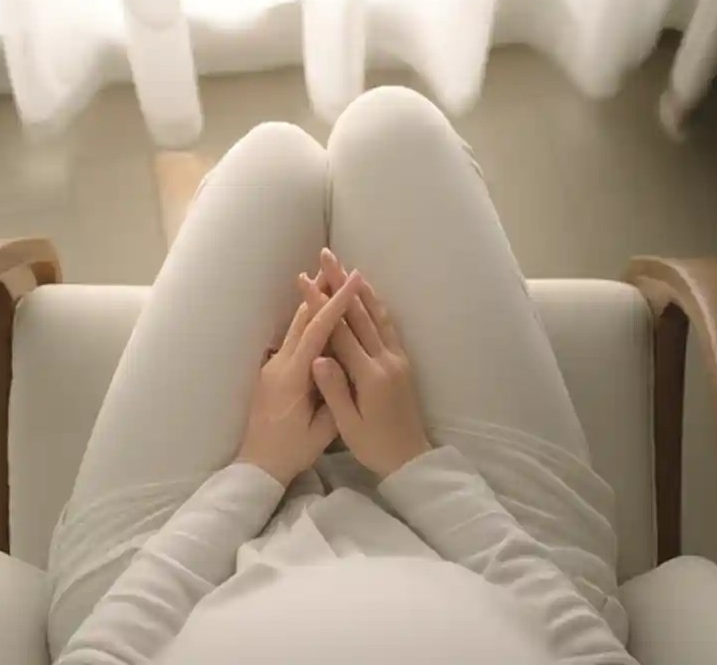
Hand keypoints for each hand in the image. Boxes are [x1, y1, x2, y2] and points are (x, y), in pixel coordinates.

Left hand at [237, 270, 364, 485]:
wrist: (257, 466)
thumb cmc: (292, 452)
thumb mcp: (322, 430)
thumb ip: (333, 396)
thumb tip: (345, 363)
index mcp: (293, 377)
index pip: (318, 331)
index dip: (336, 303)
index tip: (353, 280)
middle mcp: (278, 365)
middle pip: (301, 319)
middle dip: (320, 291)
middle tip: (335, 265)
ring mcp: (270, 368)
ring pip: (294, 327)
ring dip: (310, 303)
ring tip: (325, 279)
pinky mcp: (270, 374)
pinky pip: (291, 340)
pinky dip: (305, 323)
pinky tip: (315, 315)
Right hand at [300, 249, 430, 477]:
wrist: (412, 458)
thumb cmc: (375, 446)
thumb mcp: (348, 425)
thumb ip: (334, 390)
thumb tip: (317, 357)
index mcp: (370, 376)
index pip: (340, 332)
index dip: (322, 304)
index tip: (305, 281)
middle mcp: (387, 361)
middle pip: (360, 314)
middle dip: (341, 284)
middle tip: (326, 257)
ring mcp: (398, 359)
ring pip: (378, 315)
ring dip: (361, 290)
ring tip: (348, 267)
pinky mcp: (403, 363)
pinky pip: (390, 327)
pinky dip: (378, 307)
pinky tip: (370, 297)